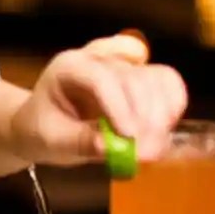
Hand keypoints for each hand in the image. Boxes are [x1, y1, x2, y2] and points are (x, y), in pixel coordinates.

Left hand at [8, 34, 187, 165]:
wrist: (41, 123)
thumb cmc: (41, 129)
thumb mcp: (50, 140)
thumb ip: (80, 142)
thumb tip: (113, 148)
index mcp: (68, 67)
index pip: (100, 77)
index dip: (119, 106)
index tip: (129, 138)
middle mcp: (98, 59)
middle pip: (134, 77)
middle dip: (144, 118)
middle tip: (144, 155)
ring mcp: (123, 64)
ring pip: (158, 77)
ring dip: (163, 115)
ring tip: (152, 148)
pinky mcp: (141, 76)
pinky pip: (168, 81)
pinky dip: (173, 105)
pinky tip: (164, 129)